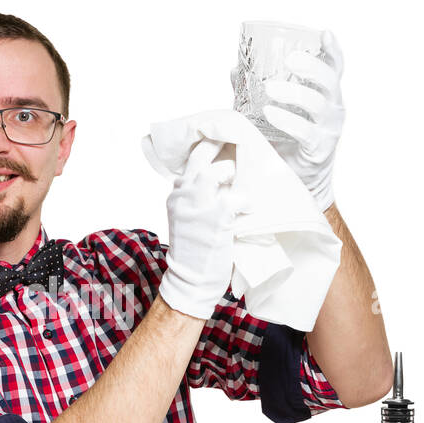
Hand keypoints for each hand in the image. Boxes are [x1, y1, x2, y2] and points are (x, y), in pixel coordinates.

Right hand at [158, 139, 237, 319]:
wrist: (190, 280)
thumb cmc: (194, 252)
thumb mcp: (187, 218)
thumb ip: (197, 197)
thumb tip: (222, 179)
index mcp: (176, 195)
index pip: (191, 160)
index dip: (207, 148)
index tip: (221, 142)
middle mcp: (183, 195)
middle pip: (201, 156)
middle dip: (219, 146)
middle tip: (236, 144)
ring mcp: (198, 205)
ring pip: (216, 171)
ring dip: (232, 174)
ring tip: (239, 184)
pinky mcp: (216, 218)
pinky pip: (236, 197)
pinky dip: (245, 201)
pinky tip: (247, 209)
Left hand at [262, 30, 344, 210]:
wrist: (292, 178)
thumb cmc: (283, 139)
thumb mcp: (271, 108)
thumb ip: (255, 90)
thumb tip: (235, 69)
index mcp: (325, 93)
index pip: (336, 67)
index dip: (333, 49)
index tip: (325, 33)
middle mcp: (333, 107)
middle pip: (331, 80)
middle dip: (312, 67)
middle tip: (290, 60)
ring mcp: (329, 129)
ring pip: (319, 104)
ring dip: (294, 94)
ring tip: (270, 89)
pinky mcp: (319, 148)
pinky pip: (306, 132)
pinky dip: (288, 121)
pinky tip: (270, 115)